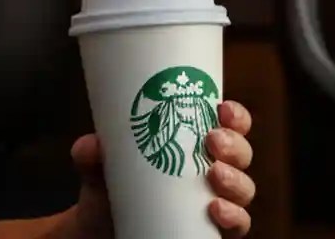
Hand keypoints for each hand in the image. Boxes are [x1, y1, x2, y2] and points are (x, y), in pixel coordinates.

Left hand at [65, 100, 255, 237]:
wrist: (101, 232)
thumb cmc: (111, 189)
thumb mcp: (98, 168)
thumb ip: (90, 155)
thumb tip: (91, 145)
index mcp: (195, 145)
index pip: (230, 125)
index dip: (236, 115)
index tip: (222, 107)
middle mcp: (213, 172)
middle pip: (242, 154)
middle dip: (234, 145)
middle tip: (212, 140)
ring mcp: (216, 202)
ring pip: (244, 188)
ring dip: (236, 179)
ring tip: (215, 174)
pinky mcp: (211, 232)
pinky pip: (238, 225)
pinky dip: (234, 217)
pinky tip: (217, 210)